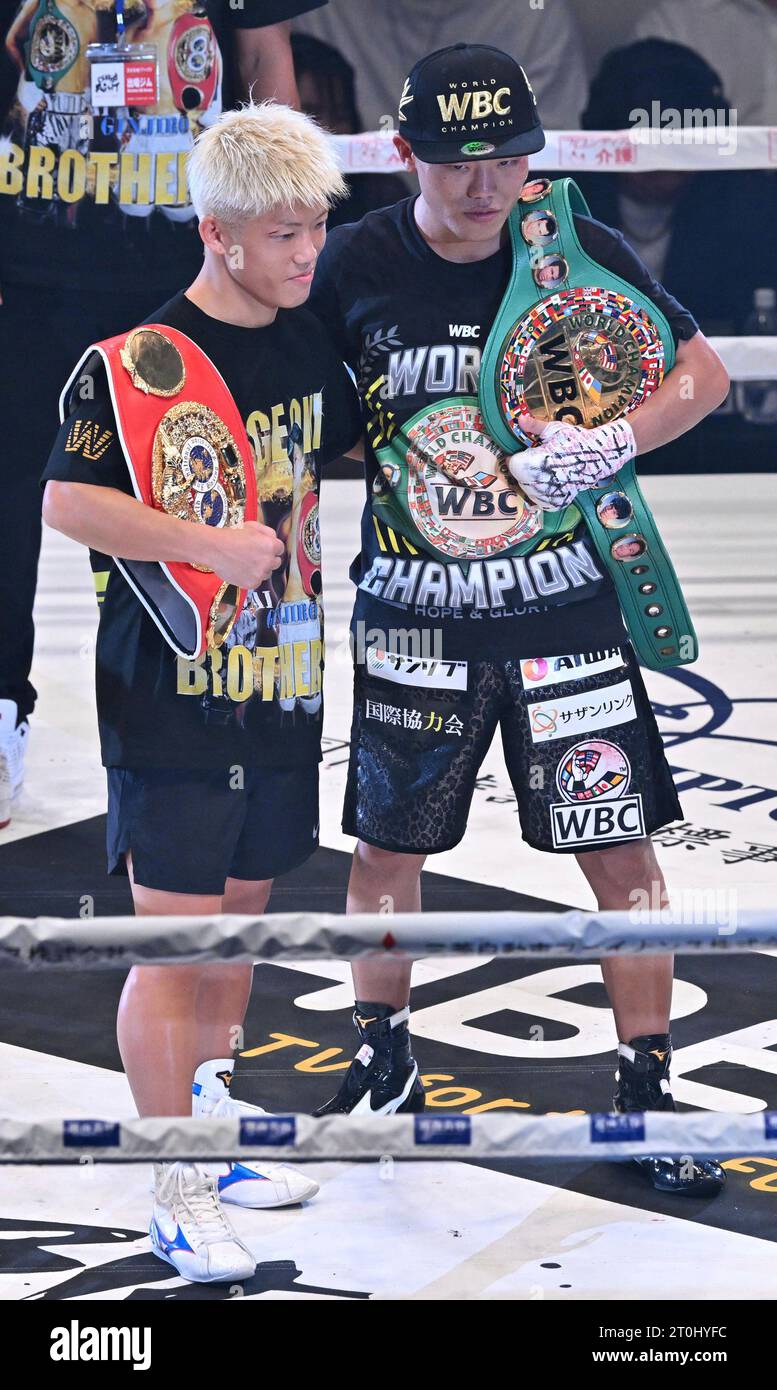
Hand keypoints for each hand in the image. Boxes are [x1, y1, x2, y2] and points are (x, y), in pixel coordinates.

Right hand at [200, 521, 285, 587]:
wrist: (214, 548)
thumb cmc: (232, 535)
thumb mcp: (252, 526)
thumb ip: (267, 532)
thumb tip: (274, 539)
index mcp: (271, 546)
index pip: (280, 549)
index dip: (271, 547)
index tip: (263, 548)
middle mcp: (269, 561)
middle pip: (276, 562)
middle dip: (268, 559)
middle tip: (255, 556)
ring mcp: (260, 574)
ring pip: (267, 573)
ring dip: (261, 569)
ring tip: (247, 563)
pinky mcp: (252, 584)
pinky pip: (257, 582)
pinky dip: (251, 577)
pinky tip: (241, 570)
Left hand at [507, 411, 636, 509]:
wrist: (599, 457)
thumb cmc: (576, 440)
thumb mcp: (555, 430)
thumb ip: (535, 427)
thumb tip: (521, 419)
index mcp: (535, 461)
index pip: (512, 463)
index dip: (518, 456)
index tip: (529, 451)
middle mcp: (539, 481)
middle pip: (518, 477)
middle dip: (525, 468)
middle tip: (542, 460)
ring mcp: (547, 495)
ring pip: (527, 489)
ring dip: (532, 481)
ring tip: (548, 470)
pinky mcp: (555, 503)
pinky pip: (539, 500)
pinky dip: (542, 493)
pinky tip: (552, 481)